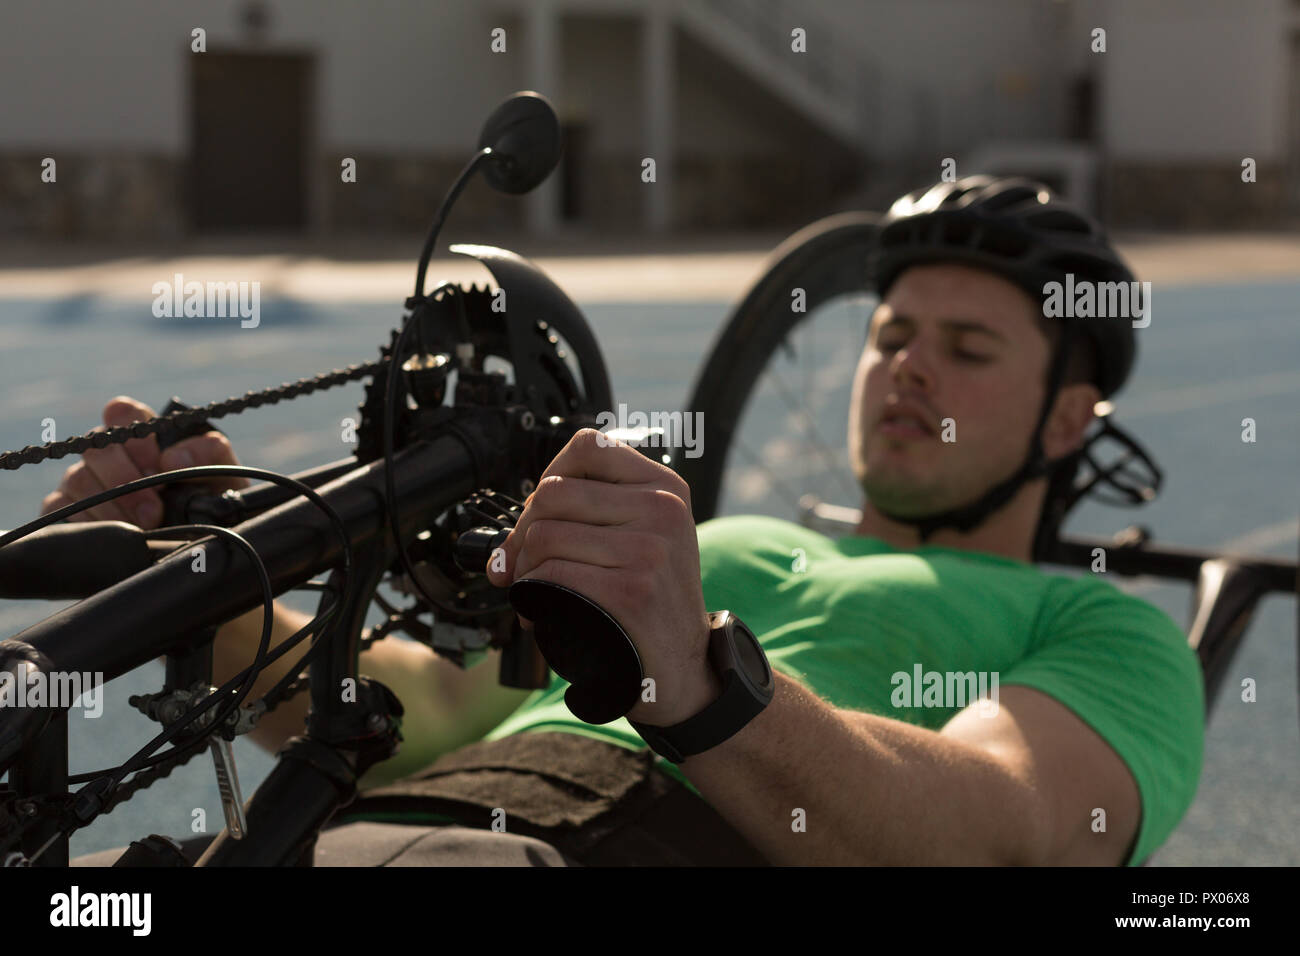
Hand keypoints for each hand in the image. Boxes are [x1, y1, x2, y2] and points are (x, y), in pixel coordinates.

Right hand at [39, 395, 249, 528]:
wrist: (203, 543)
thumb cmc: (211, 500)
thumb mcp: (223, 475)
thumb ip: (209, 454)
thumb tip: (173, 457)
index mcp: (143, 436)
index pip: (122, 413)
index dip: (135, 433)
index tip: (159, 462)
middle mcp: (109, 455)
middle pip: (97, 449)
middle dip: (126, 479)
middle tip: (154, 507)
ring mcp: (84, 481)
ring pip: (78, 479)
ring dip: (112, 506)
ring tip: (145, 525)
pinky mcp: (67, 511)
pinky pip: (61, 509)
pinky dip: (90, 522)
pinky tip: (118, 533)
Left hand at [486, 428, 718, 725]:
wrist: (682, 667)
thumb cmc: (650, 600)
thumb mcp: (643, 537)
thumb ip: (590, 513)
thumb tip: (509, 530)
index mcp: (664, 487)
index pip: (586, 446)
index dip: (548, 475)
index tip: (539, 512)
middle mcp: (662, 510)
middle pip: (552, 494)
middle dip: (523, 534)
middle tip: (524, 565)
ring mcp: (650, 549)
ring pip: (543, 536)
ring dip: (524, 571)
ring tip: (537, 592)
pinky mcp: (632, 591)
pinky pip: (550, 577)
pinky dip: (531, 598)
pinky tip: (540, 614)